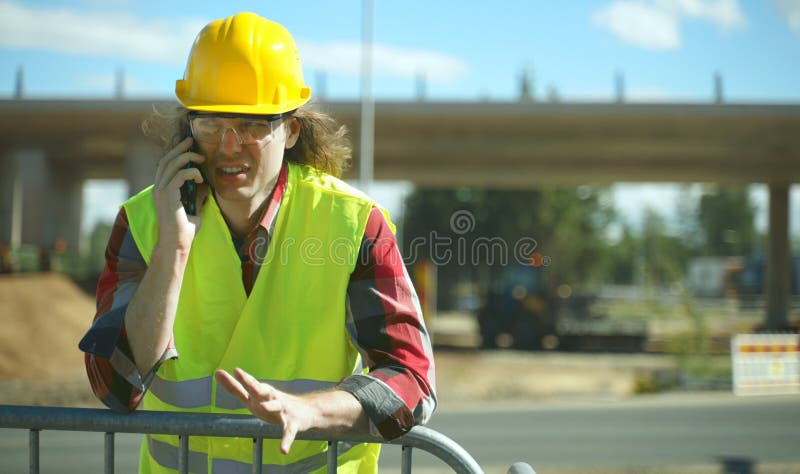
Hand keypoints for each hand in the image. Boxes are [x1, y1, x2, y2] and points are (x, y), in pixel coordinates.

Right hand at [152, 137, 206, 252]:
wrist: (177, 244)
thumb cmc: (185, 230)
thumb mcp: (193, 208)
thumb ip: (196, 195)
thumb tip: (205, 184)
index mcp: (162, 190)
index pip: (165, 165)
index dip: (175, 153)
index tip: (189, 146)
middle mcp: (158, 188)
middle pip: (166, 160)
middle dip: (180, 148)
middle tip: (191, 140)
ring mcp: (161, 191)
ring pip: (172, 164)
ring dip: (187, 158)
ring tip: (201, 159)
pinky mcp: (167, 196)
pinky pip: (179, 175)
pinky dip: (191, 172)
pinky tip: (200, 178)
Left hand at [215, 368, 317, 454]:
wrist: (307, 411)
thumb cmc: (274, 403)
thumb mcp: (253, 397)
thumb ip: (235, 387)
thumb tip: (217, 373)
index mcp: (262, 393)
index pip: (251, 384)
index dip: (243, 378)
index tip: (233, 371)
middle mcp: (272, 398)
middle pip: (263, 391)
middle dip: (255, 386)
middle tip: (246, 379)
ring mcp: (283, 410)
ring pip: (277, 406)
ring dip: (270, 406)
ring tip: (262, 406)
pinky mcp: (293, 423)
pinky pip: (289, 432)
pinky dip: (286, 441)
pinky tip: (283, 451)